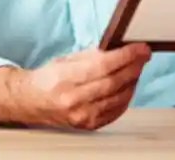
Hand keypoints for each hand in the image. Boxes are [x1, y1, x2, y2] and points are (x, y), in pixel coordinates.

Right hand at [17, 44, 151, 129]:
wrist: (31, 102)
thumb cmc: (48, 79)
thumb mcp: (66, 60)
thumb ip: (92, 56)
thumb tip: (119, 49)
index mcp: (65, 78)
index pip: (104, 65)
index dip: (126, 56)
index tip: (140, 48)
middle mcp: (73, 100)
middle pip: (114, 82)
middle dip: (134, 66)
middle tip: (144, 56)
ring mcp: (82, 115)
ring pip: (118, 97)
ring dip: (132, 81)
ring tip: (136, 68)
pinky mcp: (88, 125)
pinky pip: (115, 111)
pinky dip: (126, 97)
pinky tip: (128, 86)